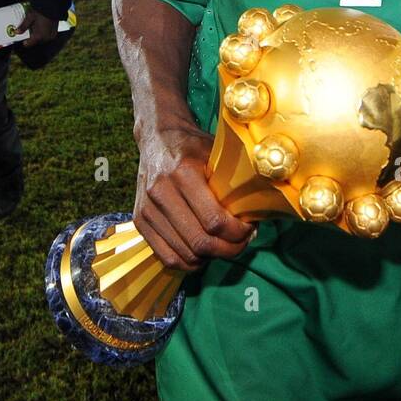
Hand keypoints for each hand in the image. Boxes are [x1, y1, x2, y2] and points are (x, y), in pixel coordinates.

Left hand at [14, 9, 59, 45]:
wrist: (53, 6)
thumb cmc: (41, 11)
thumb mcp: (30, 17)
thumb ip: (23, 26)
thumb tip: (16, 32)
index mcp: (39, 35)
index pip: (30, 43)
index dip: (25, 42)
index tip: (23, 41)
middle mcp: (46, 37)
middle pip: (36, 41)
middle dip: (32, 37)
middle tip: (29, 30)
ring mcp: (51, 35)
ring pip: (42, 38)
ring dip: (38, 35)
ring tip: (35, 27)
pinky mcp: (55, 32)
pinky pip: (47, 35)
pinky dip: (43, 33)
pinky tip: (41, 26)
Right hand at [134, 124, 255, 272]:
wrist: (159, 138)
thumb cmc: (195, 146)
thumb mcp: (218, 154)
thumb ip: (236, 180)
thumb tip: (260, 211)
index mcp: (184, 172)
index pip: (215, 221)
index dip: (238, 233)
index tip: (249, 229)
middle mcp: (162, 191)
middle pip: (200, 242)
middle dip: (228, 249)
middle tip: (242, 243)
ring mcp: (148, 208)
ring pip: (184, 254)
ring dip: (210, 258)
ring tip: (225, 247)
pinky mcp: (140, 220)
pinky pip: (166, 257)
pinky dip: (189, 262)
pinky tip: (204, 253)